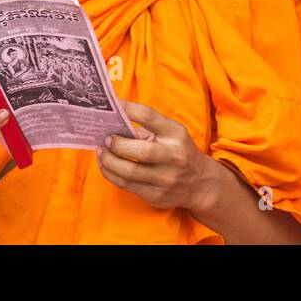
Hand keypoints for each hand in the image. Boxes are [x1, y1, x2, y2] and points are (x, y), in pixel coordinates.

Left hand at [96, 101, 216, 211]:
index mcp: (176, 134)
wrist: (199, 183)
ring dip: (109, 161)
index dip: (129, 110)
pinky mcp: (156, 195)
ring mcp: (166, 178)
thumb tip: (115, 121)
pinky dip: (111, 174)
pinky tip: (105, 166)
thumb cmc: (179, 151)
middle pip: (142, 151)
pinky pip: (126, 185)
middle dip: (118, 145)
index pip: (150, 118)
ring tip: (101, 152)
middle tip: (106, 139)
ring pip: (130, 172)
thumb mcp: (172, 133)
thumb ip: (148, 127)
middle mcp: (174, 156)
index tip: (113, 105)